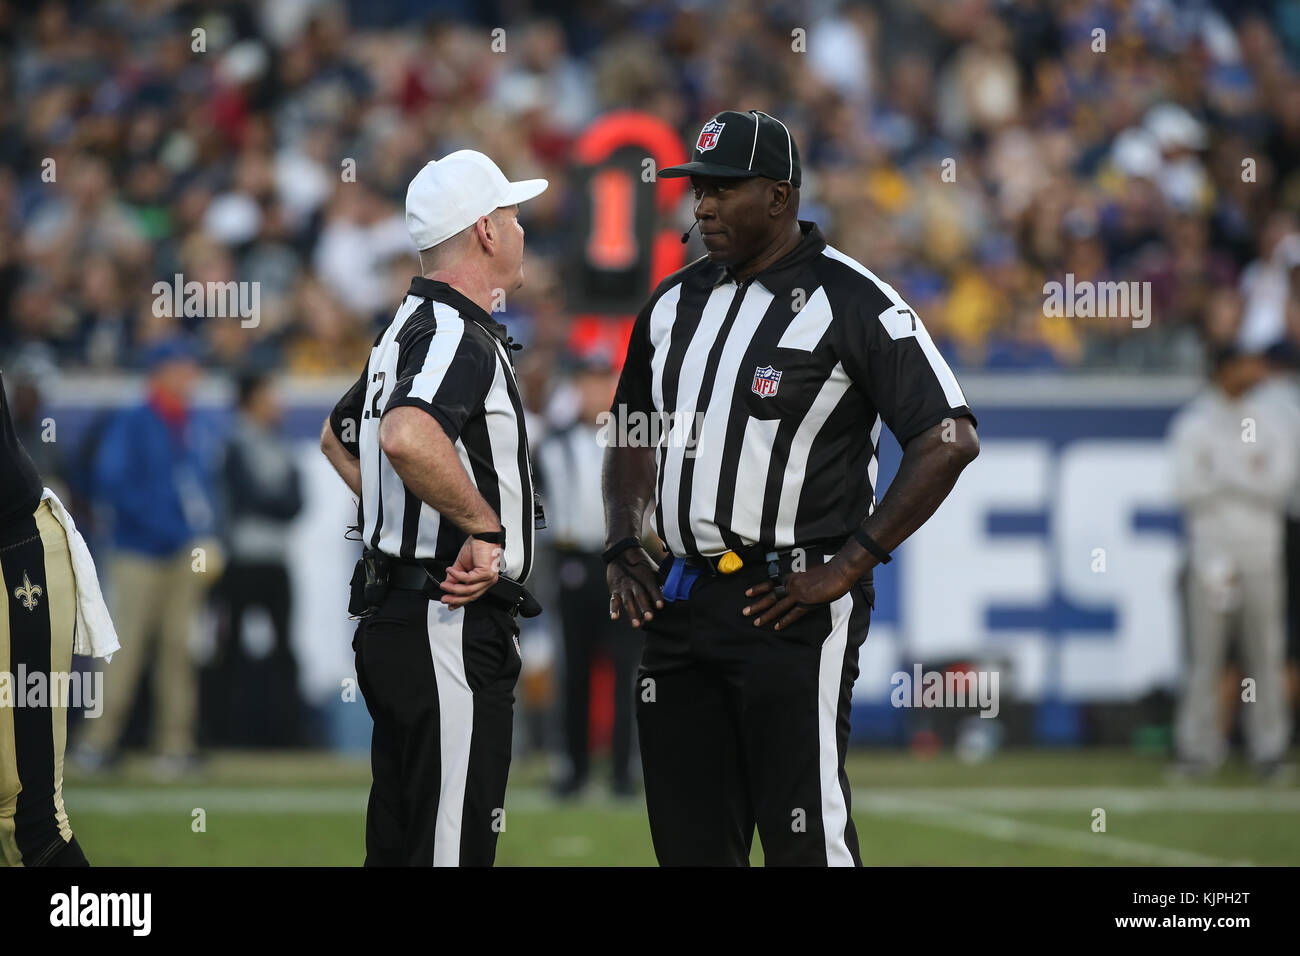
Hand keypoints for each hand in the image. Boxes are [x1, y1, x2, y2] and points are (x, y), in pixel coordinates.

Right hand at [440, 536, 500, 608]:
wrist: (483, 535)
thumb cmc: (478, 546)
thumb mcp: (462, 565)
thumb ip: (456, 576)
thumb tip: (448, 584)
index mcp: (484, 580)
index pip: (472, 595)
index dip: (460, 601)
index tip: (450, 604)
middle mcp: (488, 581)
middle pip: (471, 596)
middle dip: (455, 599)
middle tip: (444, 599)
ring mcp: (488, 578)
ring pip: (468, 589)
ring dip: (453, 588)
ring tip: (444, 585)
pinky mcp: (486, 573)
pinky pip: (468, 579)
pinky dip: (457, 576)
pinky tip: (450, 571)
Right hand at [606, 546, 662, 627]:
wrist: (622, 552)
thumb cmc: (641, 564)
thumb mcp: (653, 569)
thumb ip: (662, 580)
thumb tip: (675, 590)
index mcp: (646, 578)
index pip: (652, 588)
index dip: (656, 597)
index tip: (660, 606)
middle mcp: (635, 583)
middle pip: (640, 596)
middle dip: (644, 607)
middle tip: (649, 618)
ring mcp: (624, 587)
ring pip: (628, 601)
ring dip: (632, 613)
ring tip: (636, 624)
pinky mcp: (615, 590)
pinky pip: (613, 601)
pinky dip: (613, 609)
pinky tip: (614, 617)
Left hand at [742, 556, 856, 629]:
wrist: (838, 571)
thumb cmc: (825, 570)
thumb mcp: (806, 570)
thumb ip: (798, 578)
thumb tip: (793, 583)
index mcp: (790, 576)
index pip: (770, 583)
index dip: (758, 588)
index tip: (747, 593)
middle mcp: (791, 585)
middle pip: (770, 597)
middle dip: (757, 605)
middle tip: (745, 612)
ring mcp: (798, 595)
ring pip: (778, 607)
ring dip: (766, 615)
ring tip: (756, 622)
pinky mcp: (807, 604)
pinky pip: (793, 614)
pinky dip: (785, 621)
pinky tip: (777, 627)